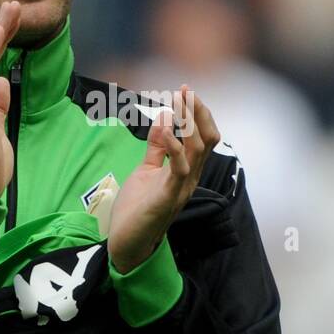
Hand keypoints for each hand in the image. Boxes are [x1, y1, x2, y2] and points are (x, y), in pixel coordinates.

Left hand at [108, 85, 219, 273]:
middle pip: (206, 139)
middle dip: (197, 113)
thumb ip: (156, 149)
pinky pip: (178, 169)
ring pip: (197, 151)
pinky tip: (164, 129)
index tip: (185, 91)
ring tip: (176, 103)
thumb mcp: (146, 171)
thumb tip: (162, 121)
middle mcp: (190, 178)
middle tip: (186, 91)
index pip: (201, 137)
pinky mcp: (168, 198)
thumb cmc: (137, 208)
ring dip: (187, 124)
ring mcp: (181, 188)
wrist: (127, 242)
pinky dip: (173, 146)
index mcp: (186, 171)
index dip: (196, 113)